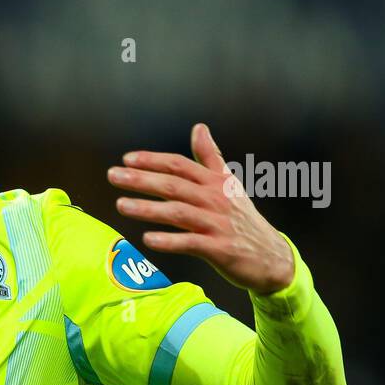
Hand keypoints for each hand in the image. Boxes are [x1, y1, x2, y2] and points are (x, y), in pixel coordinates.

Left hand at [107, 123, 295, 294]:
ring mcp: (218, 224)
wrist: (271, 256)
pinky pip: (191, 243)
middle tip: (113, 175)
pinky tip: (148, 239)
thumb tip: (199, 127)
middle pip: (174, 186)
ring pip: (179, 212)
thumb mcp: (228, 184)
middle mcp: (215, 199)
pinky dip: (170, 241)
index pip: (180, 166)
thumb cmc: (242, 219)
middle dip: (142, 179)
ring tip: (121, 205)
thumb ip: (211, 157)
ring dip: (149, 208)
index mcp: (215, 182)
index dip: (153, 160)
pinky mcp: (220, 249)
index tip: (127, 159)